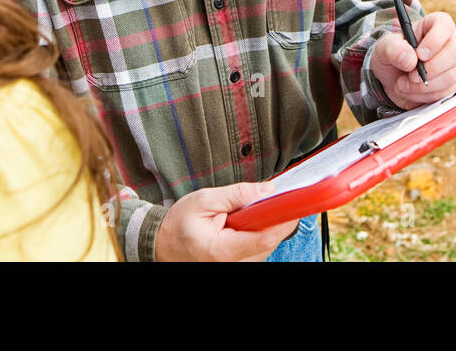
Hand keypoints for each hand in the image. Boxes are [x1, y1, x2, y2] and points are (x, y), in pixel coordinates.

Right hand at [155, 181, 298, 261]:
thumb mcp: (204, 200)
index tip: (293, 202)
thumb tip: (267, 190)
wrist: (162, 244)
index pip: (263, 238)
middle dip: (275, 219)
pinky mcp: (239, 263)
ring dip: (267, 226)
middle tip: (271, 198)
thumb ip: (236, 195)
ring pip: (267, 246)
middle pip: (269, 243)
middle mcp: (232, 264)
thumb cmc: (178, 224)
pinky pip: (259, 249)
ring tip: (250, 210)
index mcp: (221, 250)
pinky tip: (249, 221)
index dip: (282, 219)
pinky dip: (260, 233)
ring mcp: (236, 266)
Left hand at [371, 11, 455, 109]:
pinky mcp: (453, 84)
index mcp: (435, 25)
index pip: (445, 25)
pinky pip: (446, 92)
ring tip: (402, 84)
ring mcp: (455, 64)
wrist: (392, 79)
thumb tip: (410, 59)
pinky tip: (411, 91)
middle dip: (431, 68)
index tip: (420, 55)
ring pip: (451, 75)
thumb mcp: (384, 48)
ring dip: (423, 86)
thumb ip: (393, 49)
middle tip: (410, 75)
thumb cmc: (393, 56)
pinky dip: (424, 95)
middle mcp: (450, 42)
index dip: (435, 40)